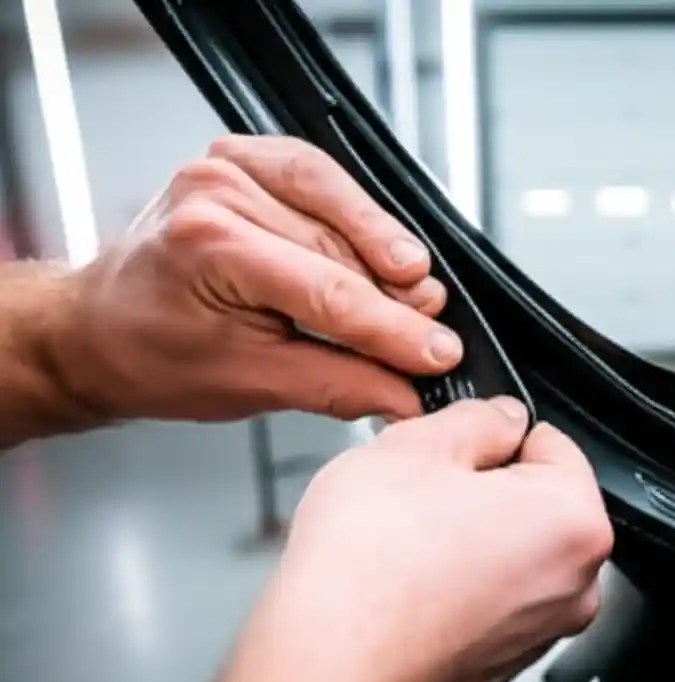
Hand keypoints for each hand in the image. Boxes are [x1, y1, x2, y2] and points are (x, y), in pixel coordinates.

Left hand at [50, 134, 460, 423]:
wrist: (98, 328)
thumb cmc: (151, 355)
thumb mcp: (250, 384)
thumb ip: (340, 383)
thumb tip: (407, 391)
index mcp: (210, 245)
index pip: (331, 291)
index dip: (395, 329)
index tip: (438, 355)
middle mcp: (218, 191)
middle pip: (343, 247)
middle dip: (398, 297)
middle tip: (435, 334)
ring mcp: (230, 166)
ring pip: (342, 205)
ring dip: (387, 250)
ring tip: (419, 292)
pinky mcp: (245, 159)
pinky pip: (323, 176)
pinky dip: (359, 212)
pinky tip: (383, 244)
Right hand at [201, 398, 613, 681]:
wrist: (330, 665)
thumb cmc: (371, 571)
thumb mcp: (417, 446)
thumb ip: (478, 417)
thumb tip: (500, 415)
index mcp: (575, 520)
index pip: (550, 439)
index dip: (492, 433)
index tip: (454, 446)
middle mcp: (576, 581)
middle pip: (533, 498)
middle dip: (479, 485)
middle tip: (419, 491)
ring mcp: (542, 626)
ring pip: (508, 547)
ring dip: (464, 532)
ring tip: (407, 537)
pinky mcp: (503, 657)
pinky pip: (488, 594)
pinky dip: (455, 581)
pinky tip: (408, 578)